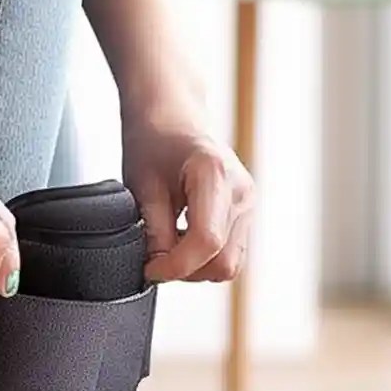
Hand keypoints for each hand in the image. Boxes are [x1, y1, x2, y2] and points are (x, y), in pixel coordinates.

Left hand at [123, 111, 253, 282]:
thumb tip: (159, 270)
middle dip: (185, 270)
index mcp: (215, 175)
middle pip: (223, 262)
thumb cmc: (153, 143)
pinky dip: (205, 259)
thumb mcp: (141, 186)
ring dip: (195, 267)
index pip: (206, 242)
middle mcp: (241, 192)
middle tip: (153, 259)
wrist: (171, 120)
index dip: (175, 266)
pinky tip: (181, 240)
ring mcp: (248, 204)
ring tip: (166, 246)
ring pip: (229, 264)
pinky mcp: (245, 214)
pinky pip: (231, 254)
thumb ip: (154, 231)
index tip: (149, 269)